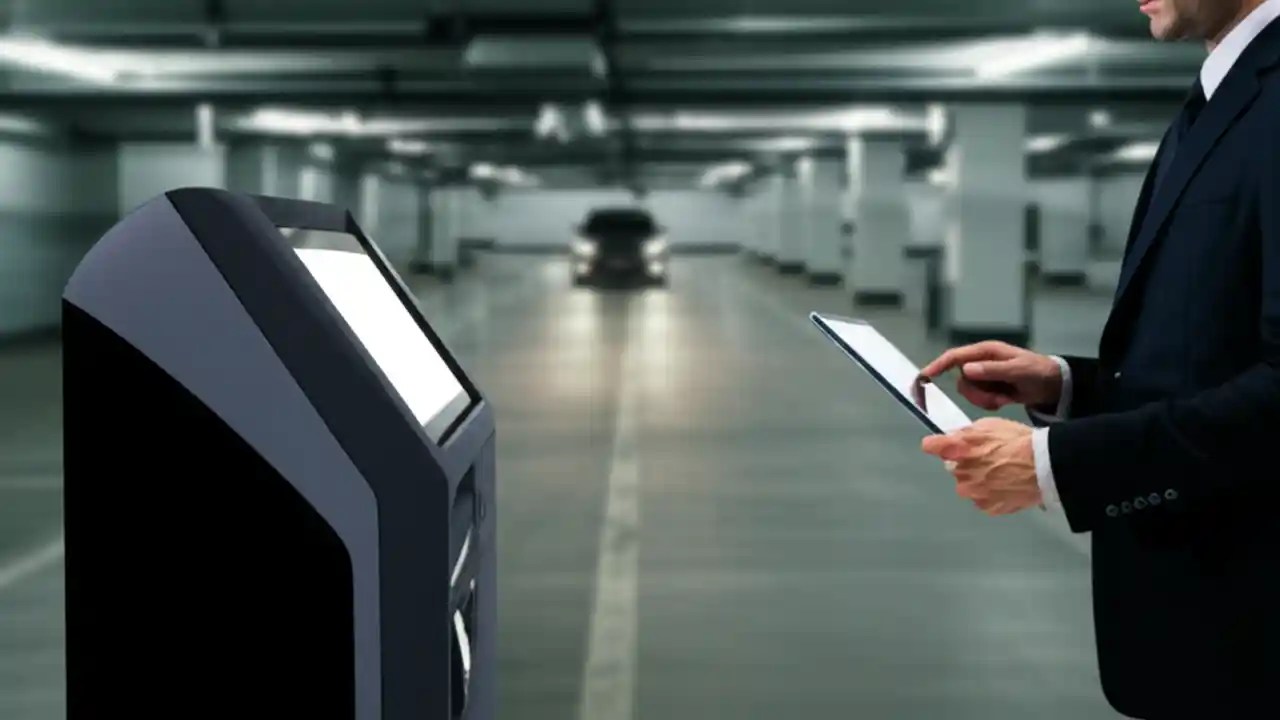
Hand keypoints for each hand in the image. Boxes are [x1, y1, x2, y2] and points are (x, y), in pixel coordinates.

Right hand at [919, 341, 1062, 411]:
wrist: (1053, 385)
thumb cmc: (1038, 372)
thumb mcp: (1018, 370)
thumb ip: (992, 370)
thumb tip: (965, 370)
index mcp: (985, 351)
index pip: (955, 357)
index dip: (937, 366)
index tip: (923, 377)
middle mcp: (980, 362)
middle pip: (961, 380)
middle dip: (976, 393)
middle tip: (997, 399)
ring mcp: (984, 376)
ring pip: (968, 392)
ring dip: (985, 400)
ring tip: (1005, 398)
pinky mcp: (988, 388)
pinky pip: (978, 399)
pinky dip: (990, 403)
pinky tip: (1006, 400)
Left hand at [921, 418, 1040, 515]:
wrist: (1044, 465)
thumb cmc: (1018, 440)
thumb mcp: (990, 425)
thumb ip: (966, 432)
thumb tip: (953, 438)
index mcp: (958, 448)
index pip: (930, 446)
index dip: (935, 445)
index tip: (939, 446)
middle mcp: (960, 472)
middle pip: (953, 468)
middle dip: (965, 463)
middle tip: (989, 459)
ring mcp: (973, 492)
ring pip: (968, 486)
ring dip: (978, 481)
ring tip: (1002, 474)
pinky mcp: (987, 507)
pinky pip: (983, 500)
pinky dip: (992, 494)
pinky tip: (1007, 486)